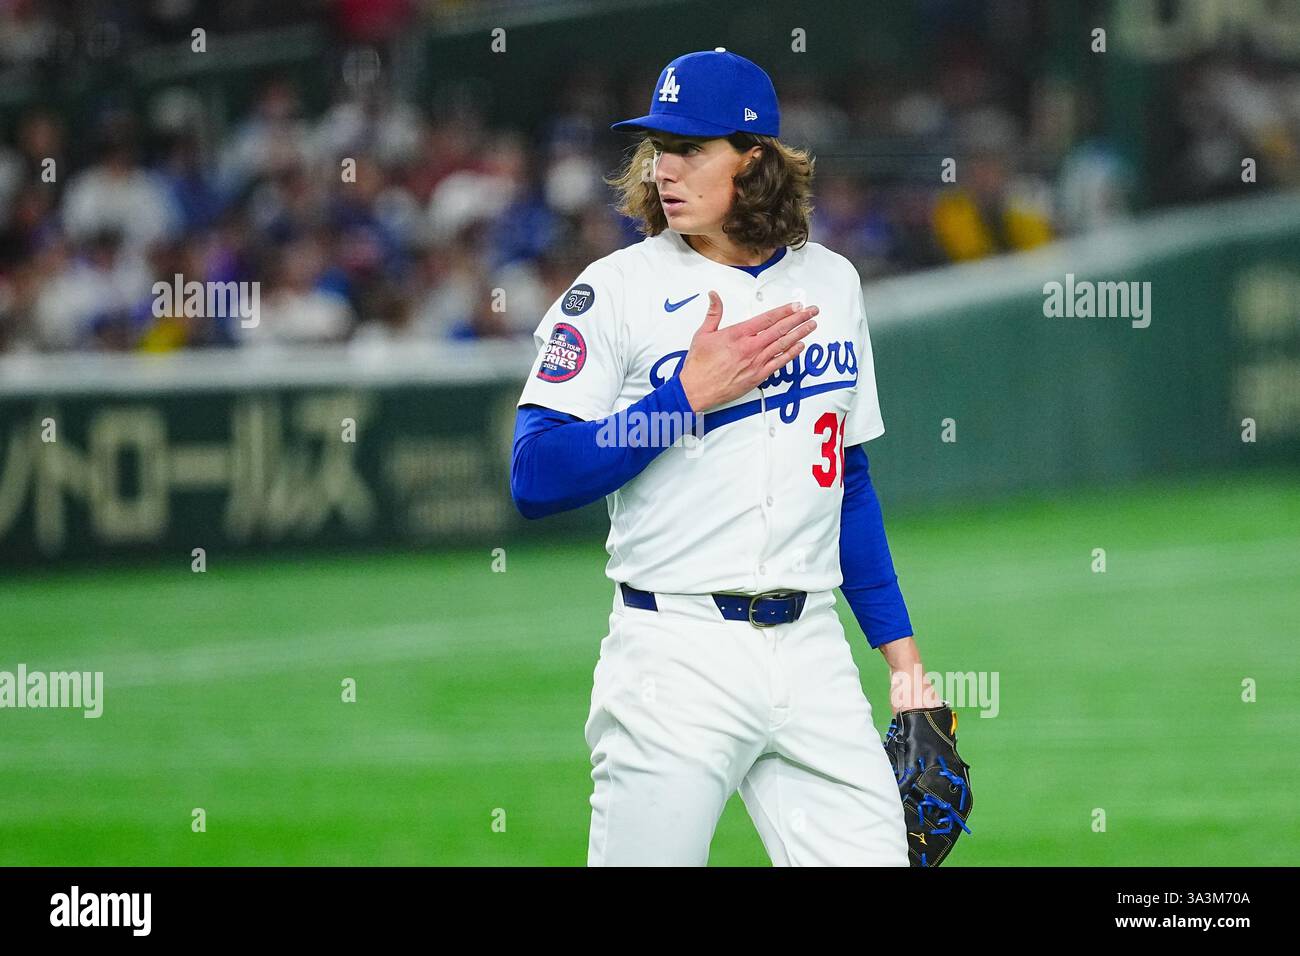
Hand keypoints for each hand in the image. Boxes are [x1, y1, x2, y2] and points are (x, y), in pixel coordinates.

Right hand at [677, 291, 818, 412]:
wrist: (696, 390)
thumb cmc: (698, 364)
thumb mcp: (703, 334)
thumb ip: (713, 312)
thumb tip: (714, 295)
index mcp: (738, 334)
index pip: (767, 318)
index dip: (785, 310)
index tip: (797, 305)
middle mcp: (750, 347)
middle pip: (780, 329)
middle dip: (799, 318)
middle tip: (812, 311)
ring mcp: (756, 362)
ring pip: (783, 344)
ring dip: (799, 333)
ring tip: (812, 325)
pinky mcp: (757, 376)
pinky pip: (779, 363)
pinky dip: (791, 354)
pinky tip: (800, 346)